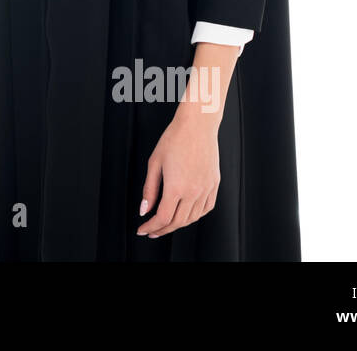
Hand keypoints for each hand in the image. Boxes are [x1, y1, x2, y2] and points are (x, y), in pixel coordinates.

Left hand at [135, 107, 220, 238]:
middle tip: (152, 231)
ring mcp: (206, 189)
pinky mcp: (214, 184)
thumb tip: (144, 210)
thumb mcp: (154, 163)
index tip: (142, 230)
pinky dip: (195, 216)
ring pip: (193, 218)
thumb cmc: (174, 139)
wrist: (197, 125)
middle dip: (162, 229)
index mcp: (176, 187)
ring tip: (166, 224)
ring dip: (178, 224)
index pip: (163, 217)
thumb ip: (149, 189)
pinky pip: (206, 208)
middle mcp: (193, 191)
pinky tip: (187, 214)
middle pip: (177, 221)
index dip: (151, 227)